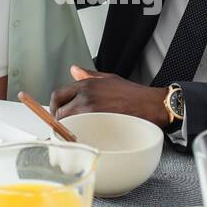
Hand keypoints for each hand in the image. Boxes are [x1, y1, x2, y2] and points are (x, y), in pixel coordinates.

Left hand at [50, 66, 170, 127]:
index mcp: (87, 85)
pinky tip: (84, 136)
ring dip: (68, 129)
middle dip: (60, 120)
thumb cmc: (133, 94)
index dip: (55, 106)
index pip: (58, 95)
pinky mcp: (99, 125)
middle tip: (66, 125)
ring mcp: (92, 112)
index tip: (58, 112)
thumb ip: (88, 75)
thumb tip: (74, 70)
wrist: (151, 105)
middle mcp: (86, 97)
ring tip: (75, 131)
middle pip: (59, 112)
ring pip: (67, 124)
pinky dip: (78, 136)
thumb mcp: (109, 78)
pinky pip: (80, 133)